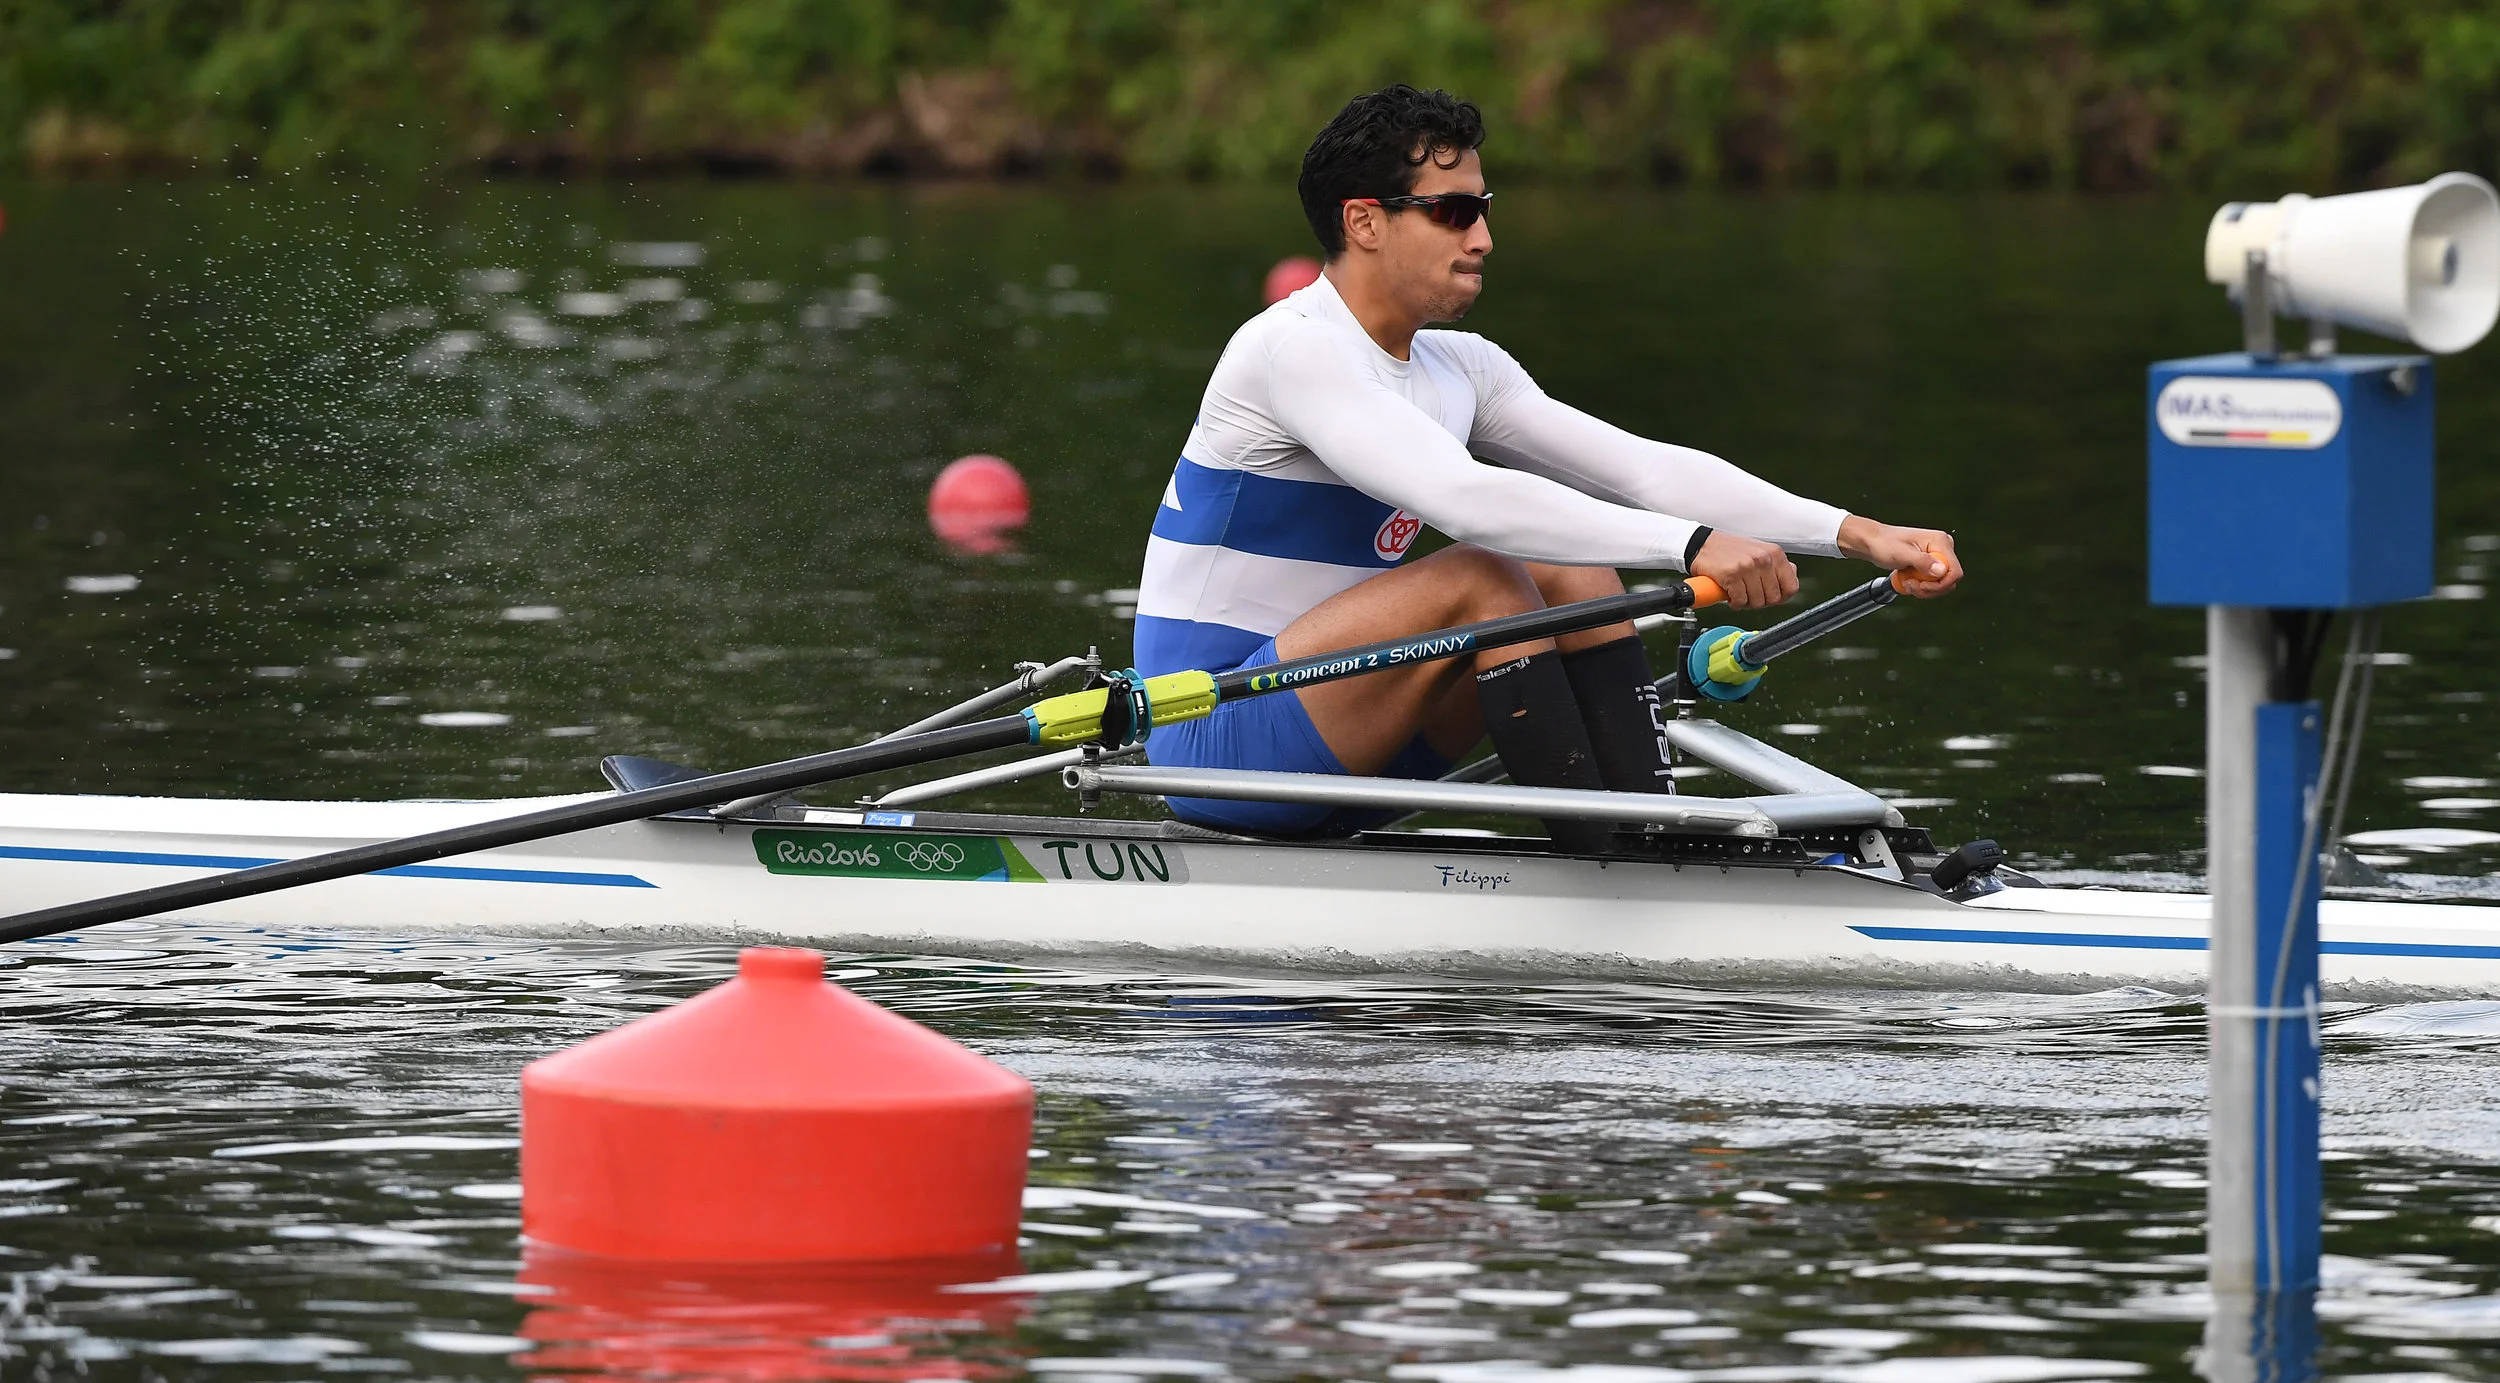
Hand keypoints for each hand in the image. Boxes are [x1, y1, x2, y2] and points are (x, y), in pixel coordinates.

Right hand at [1691, 530, 1798, 609]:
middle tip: (1750, 595)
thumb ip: (1776, 566)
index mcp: (1774, 554)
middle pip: (1774, 598)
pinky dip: (1734, 602)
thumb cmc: (1729, 550)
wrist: (1702, 544)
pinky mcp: (1732, 575)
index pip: (1792, 586)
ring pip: (1757, 602)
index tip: (1771, 597)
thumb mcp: (1760, 551)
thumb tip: (1790, 580)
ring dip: (1746, 602)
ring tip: (1739, 593)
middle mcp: (1764, 559)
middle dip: (1761, 601)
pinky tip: (1730, 593)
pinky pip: (1740, 601)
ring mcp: (1748, 567)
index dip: (1782, 597)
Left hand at [1837, 516, 1961, 597]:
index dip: (1940, 585)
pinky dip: (1921, 586)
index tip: (1920, 586)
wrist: (1873, 542)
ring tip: (1906, 583)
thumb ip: (1922, 562)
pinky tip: (1908, 581)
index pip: (1954, 572)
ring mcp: (1938, 555)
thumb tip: (1941, 570)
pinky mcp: (1931, 563)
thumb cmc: (1884, 544)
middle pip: (1949, 580)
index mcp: (1940, 541)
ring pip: (1942, 584)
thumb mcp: (1901, 554)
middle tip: (1910, 585)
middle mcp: (1943, 547)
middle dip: (1930, 589)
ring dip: (1924, 589)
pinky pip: (1934, 582)